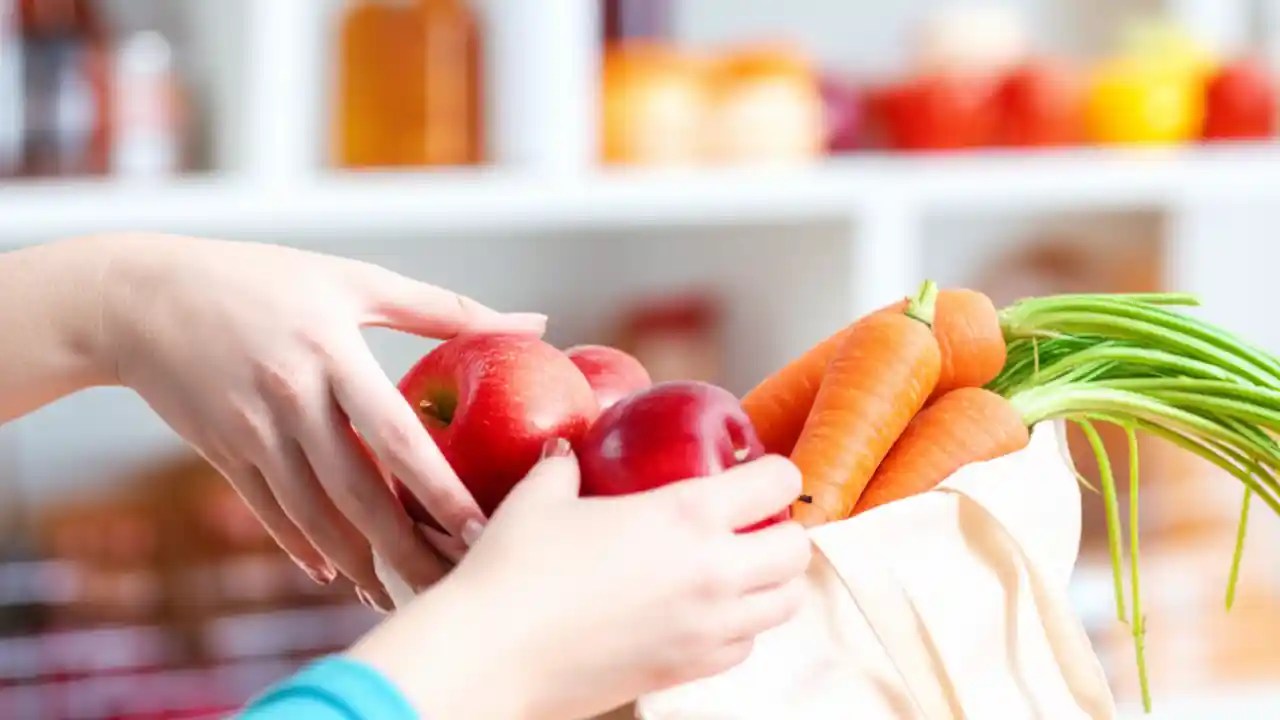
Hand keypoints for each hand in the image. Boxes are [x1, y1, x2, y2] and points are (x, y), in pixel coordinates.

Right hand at [97, 233, 544, 608]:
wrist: (140, 298)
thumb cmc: (260, 279)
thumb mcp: (351, 279)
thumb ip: (442, 307)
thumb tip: (533, 323)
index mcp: (330, 354)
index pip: (395, 436)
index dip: (438, 487)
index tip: (478, 526)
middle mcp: (292, 400)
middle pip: (357, 493)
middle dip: (404, 547)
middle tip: (448, 582)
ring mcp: (253, 433)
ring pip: (314, 514)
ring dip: (357, 561)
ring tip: (398, 595)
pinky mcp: (225, 453)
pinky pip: (270, 512)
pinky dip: (303, 545)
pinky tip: (335, 572)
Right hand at [349, 441, 810, 719]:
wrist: (492, 656)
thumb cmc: (514, 570)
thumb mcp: (539, 497)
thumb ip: (563, 466)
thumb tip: (565, 452)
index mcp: (687, 514)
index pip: (778, 482)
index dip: (776, 472)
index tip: (758, 473)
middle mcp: (713, 572)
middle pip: (798, 550)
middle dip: (785, 531)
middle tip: (754, 524)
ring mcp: (707, 629)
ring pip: (785, 605)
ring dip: (772, 583)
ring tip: (737, 570)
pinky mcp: (687, 671)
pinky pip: (744, 647)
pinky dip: (740, 628)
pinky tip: (702, 614)